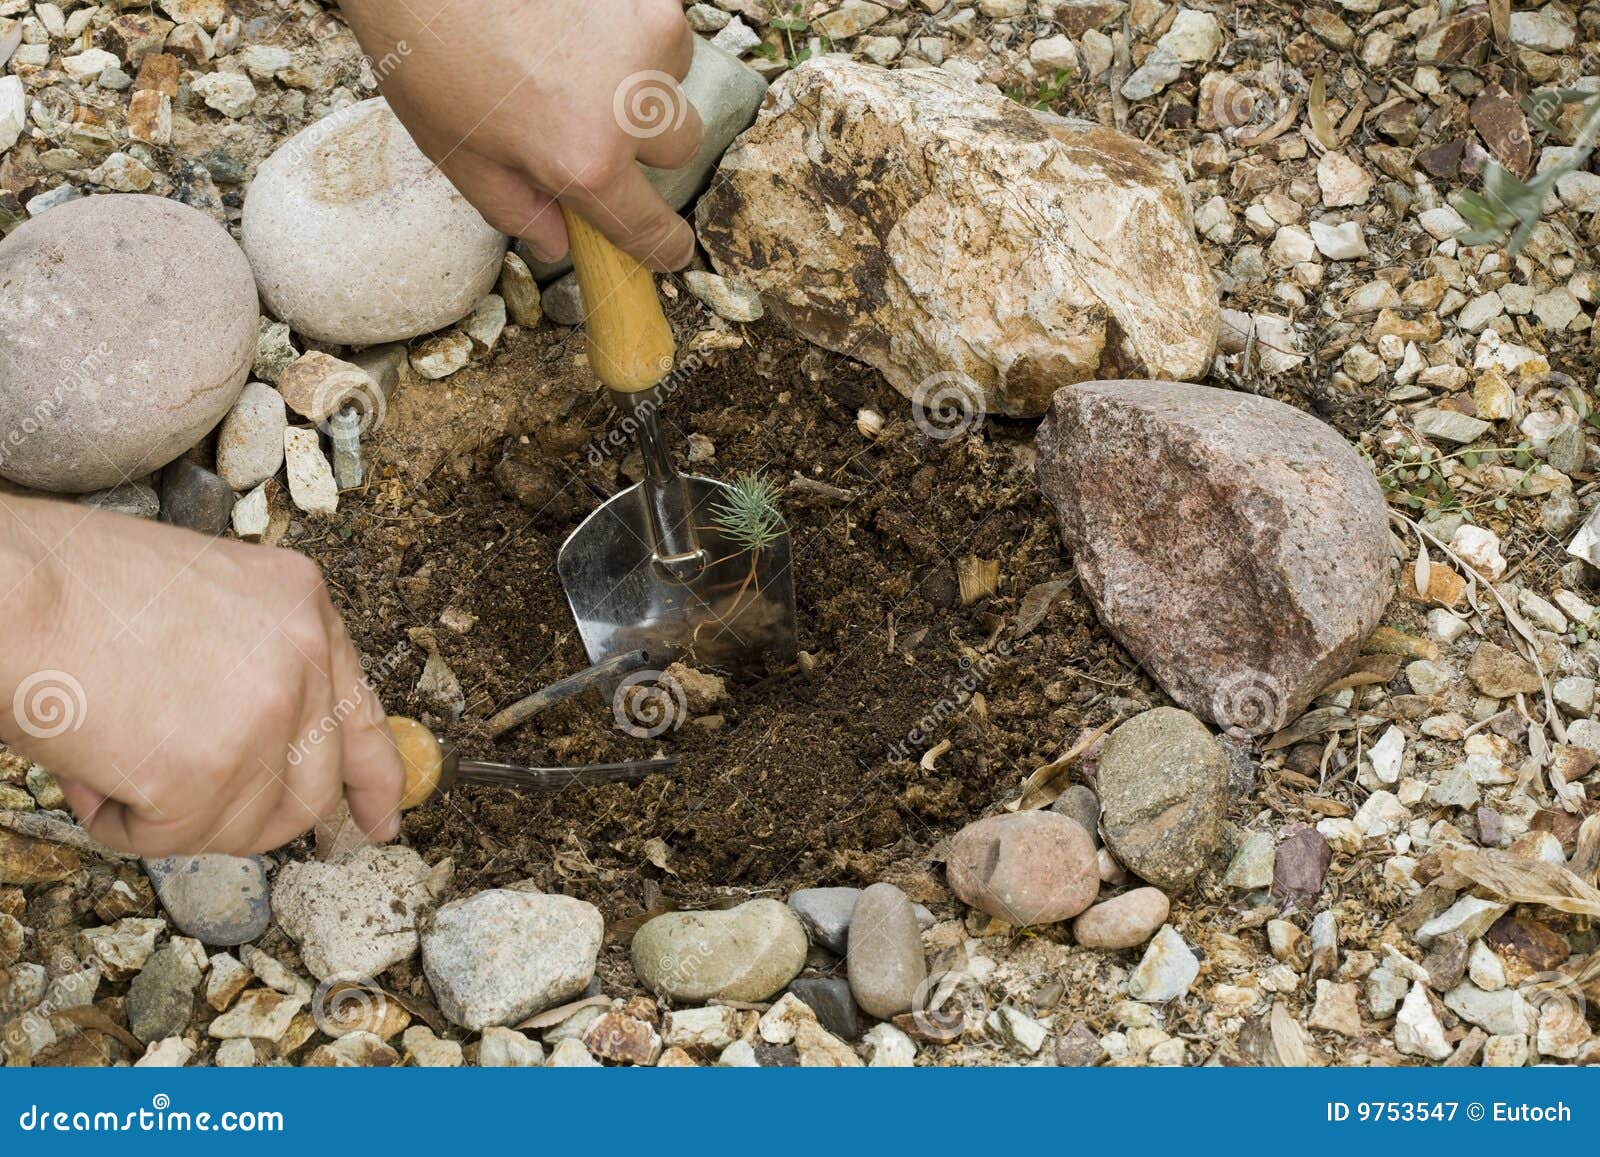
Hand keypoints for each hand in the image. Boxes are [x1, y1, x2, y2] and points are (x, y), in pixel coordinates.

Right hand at [0, 496, 403, 857]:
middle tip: (184, 802)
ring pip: (245, 824)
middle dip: (251, 816)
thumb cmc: (73, 586)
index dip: (372, 776)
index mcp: (302, 605)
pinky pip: (172, 837)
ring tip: (116, 758)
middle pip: (311, 787)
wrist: (7, 586)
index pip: (360, 710)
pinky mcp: (208, 771)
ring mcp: (265, 714)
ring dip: (174, 813)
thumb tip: (259, 758)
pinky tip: (93, 771)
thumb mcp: (202, 601)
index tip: (380, 818)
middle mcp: (303, 656)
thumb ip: (251, 666)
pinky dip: (123, 822)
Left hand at [340, 0, 703, 269]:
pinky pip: (661, 30)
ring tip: (578, 63)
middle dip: (645, 145)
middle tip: (592, 124)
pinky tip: (578, 26)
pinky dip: (630, 36)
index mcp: (586, 161)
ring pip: (672, 82)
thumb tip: (555, 242)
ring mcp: (646, 41)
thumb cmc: (430, 53)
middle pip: (679, 147)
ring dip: (641, 84)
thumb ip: (516, 210)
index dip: (661, 245)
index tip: (669, 248)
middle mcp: (630, 106)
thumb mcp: (460, 155)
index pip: (650, 226)